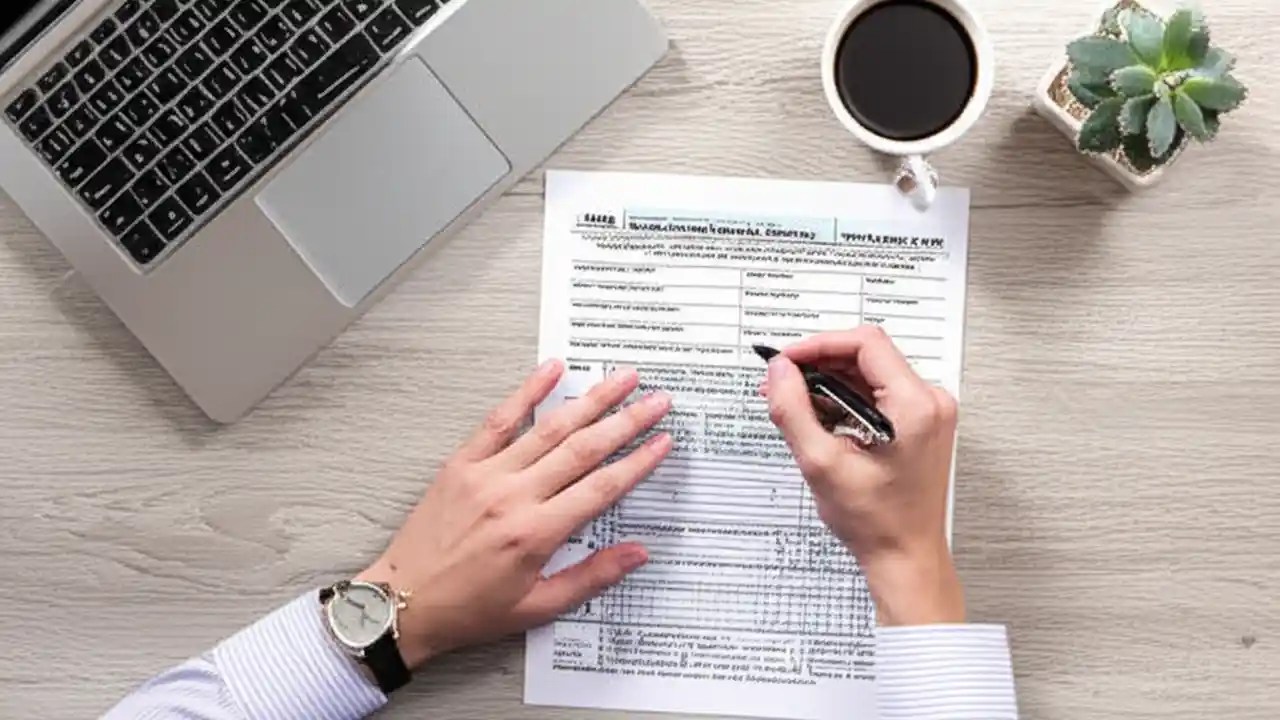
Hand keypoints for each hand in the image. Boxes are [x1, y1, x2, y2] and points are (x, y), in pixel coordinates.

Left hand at [357, 361, 672, 666]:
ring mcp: (486, 475)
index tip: (662, 442)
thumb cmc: (468, 610)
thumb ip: (591, 576)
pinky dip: (527, 392)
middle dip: (626, 421)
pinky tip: (551, 370)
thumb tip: (638, 553)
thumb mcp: (537, 606)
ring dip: (590, 400)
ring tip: (620, 378)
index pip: (601, 488)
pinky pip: (499, 420)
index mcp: (535, 534)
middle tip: (656, 400)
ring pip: (549, 428)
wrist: (402, 604)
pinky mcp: (461, 464)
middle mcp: (513, 497)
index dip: (638, 462)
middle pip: (583, 449)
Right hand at [764, 326, 963, 625]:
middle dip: (819, 365)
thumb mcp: (822, 463)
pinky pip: (878, 393)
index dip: (819, 345)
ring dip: (829, 383)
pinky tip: (820, 418)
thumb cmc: (877, 521)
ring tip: (795, 403)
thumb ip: (793, 410)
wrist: (905, 556)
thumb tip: (780, 371)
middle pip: (867, 355)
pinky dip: (845, 399)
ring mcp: (928, 412)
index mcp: (915, 406)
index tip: (789, 360)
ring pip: (869, 373)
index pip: (865, 343)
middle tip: (782, 382)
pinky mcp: (920, 422)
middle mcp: (930, 402)